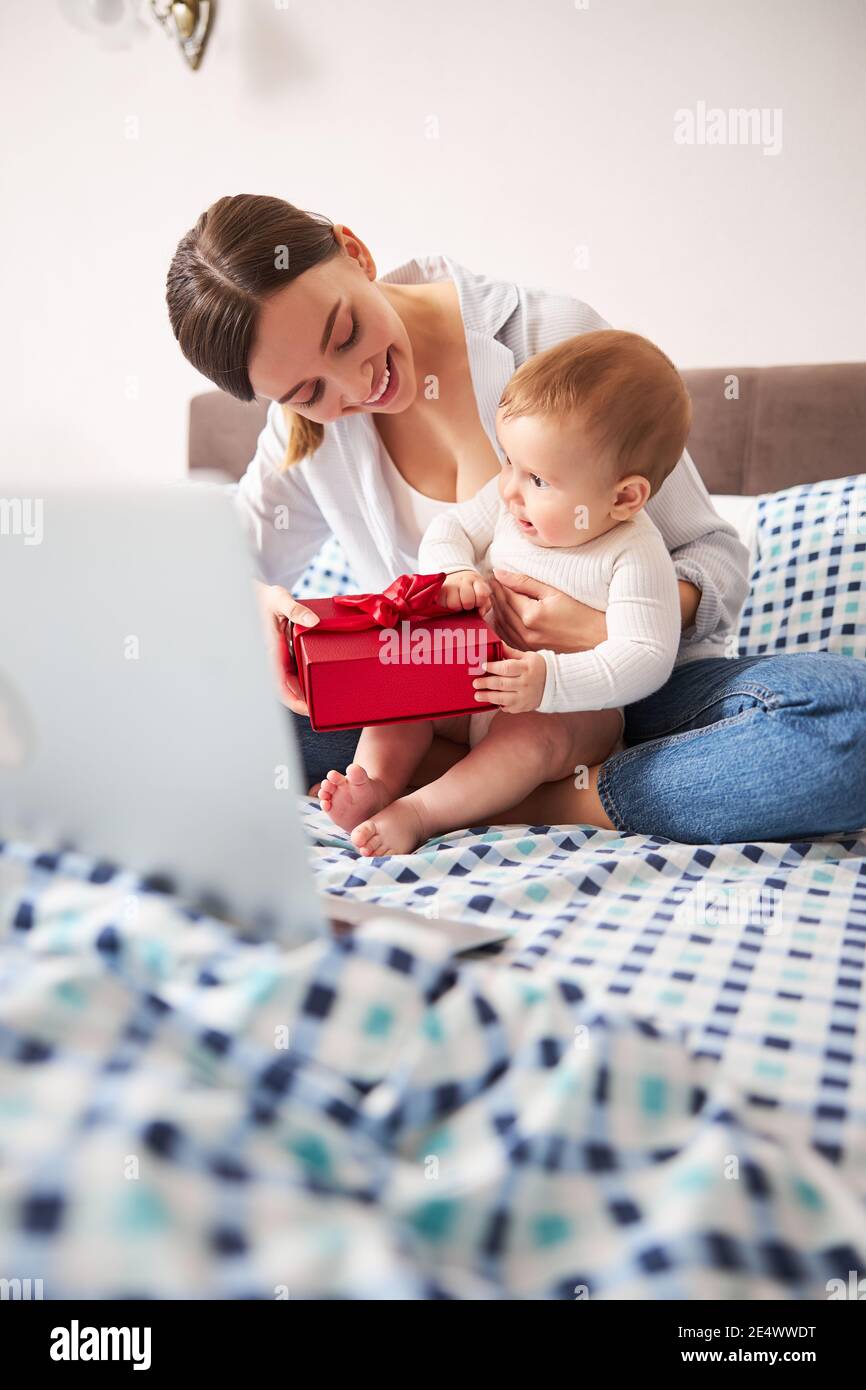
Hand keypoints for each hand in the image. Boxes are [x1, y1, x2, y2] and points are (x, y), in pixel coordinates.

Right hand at [254, 581, 318, 713]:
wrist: (255, 595)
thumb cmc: (264, 597)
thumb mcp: (279, 599)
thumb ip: (295, 609)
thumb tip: (313, 621)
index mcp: (270, 650)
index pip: (279, 682)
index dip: (292, 699)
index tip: (306, 708)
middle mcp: (274, 657)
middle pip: (288, 686)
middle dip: (303, 700)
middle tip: (324, 707)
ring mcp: (280, 655)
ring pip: (293, 679)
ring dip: (306, 689)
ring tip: (326, 697)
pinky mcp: (285, 650)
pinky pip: (296, 667)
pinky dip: (307, 674)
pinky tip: (321, 678)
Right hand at [440, 569, 491, 611]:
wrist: (454, 578)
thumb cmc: (471, 592)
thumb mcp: (481, 596)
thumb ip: (485, 605)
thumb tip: (481, 613)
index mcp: (476, 581)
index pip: (482, 594)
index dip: (479, 603)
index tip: (477, 603)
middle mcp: (463, 580)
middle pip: (468, 601)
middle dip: (467, 606)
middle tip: (465, 604)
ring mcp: (450, 584)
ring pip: (454, 604)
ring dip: (455, 608)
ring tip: (456, 604)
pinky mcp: (438, 589)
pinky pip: (442, 604)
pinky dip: (445, 607)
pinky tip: (447, 602)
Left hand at [472, 641, 546, 712]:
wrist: (555, 684)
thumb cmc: (537, 667)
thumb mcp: (526, 656)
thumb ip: (510, 652)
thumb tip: (496, 642)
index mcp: (526, 668)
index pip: (507, 668)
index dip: (493, 667)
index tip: (482, 666)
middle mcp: (525, 683)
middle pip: (502, 683)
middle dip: (486, 683)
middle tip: (475, 683)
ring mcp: (524, 696)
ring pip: (503, 698)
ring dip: (488, 697)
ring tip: (477, 695)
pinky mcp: (523, 707)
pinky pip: (508, 707)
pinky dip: (498, 705)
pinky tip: (491, 701)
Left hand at [485, 569, 606, 651]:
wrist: (596, 640)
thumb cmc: (580, 614)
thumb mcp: (554, 593)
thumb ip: (525, 583)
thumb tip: (500, 573)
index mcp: (531, 614)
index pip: (506, 595)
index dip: (497, 584)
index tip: (491, 575)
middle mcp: (526, 631)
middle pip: (500, 610)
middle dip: (493, 595)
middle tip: (487, 584)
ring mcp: (526, 643)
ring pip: (500, 624)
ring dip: (494, 609)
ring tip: (491, 597)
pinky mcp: (529, 650)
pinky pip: (506, 636)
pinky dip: (499, 624)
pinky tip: (498, 616)